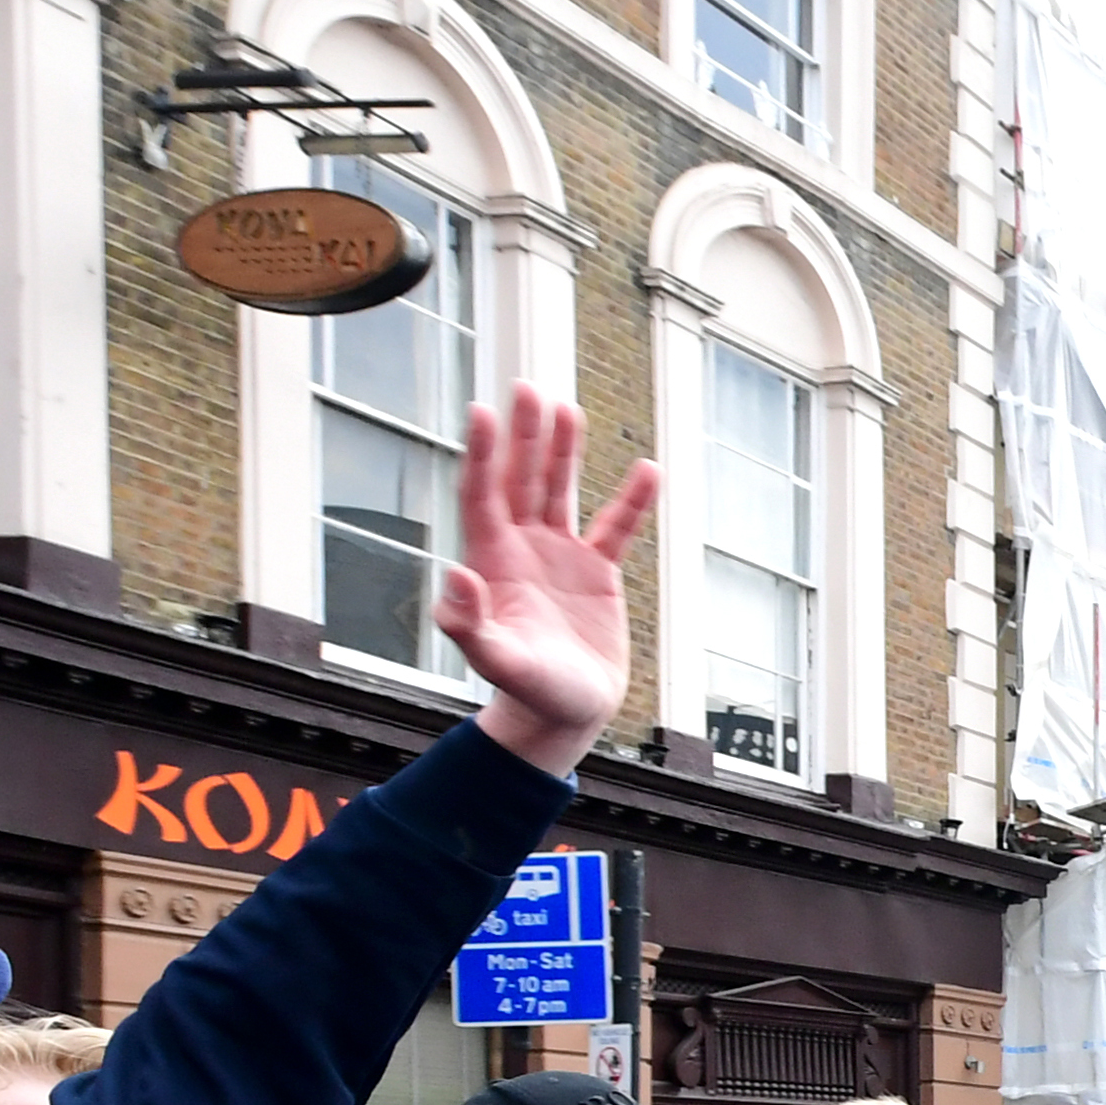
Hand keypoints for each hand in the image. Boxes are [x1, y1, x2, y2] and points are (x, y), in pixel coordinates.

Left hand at [442, 386, 660, 776]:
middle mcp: (522, 549)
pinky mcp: (596, 573)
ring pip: (560, 490)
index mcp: (493, 561)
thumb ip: (471, 623)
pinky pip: (617, 527)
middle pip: (520, 478)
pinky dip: (633, 501)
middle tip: (526, 388)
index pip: (483, 494)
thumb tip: (457, 576)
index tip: (482, 412)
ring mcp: (560, 557)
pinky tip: (648, 469)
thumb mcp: (497, 662)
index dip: (482, 453)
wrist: (562, 716)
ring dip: (563, 450)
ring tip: (565, 407)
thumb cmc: (527, 692)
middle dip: (523, 434)